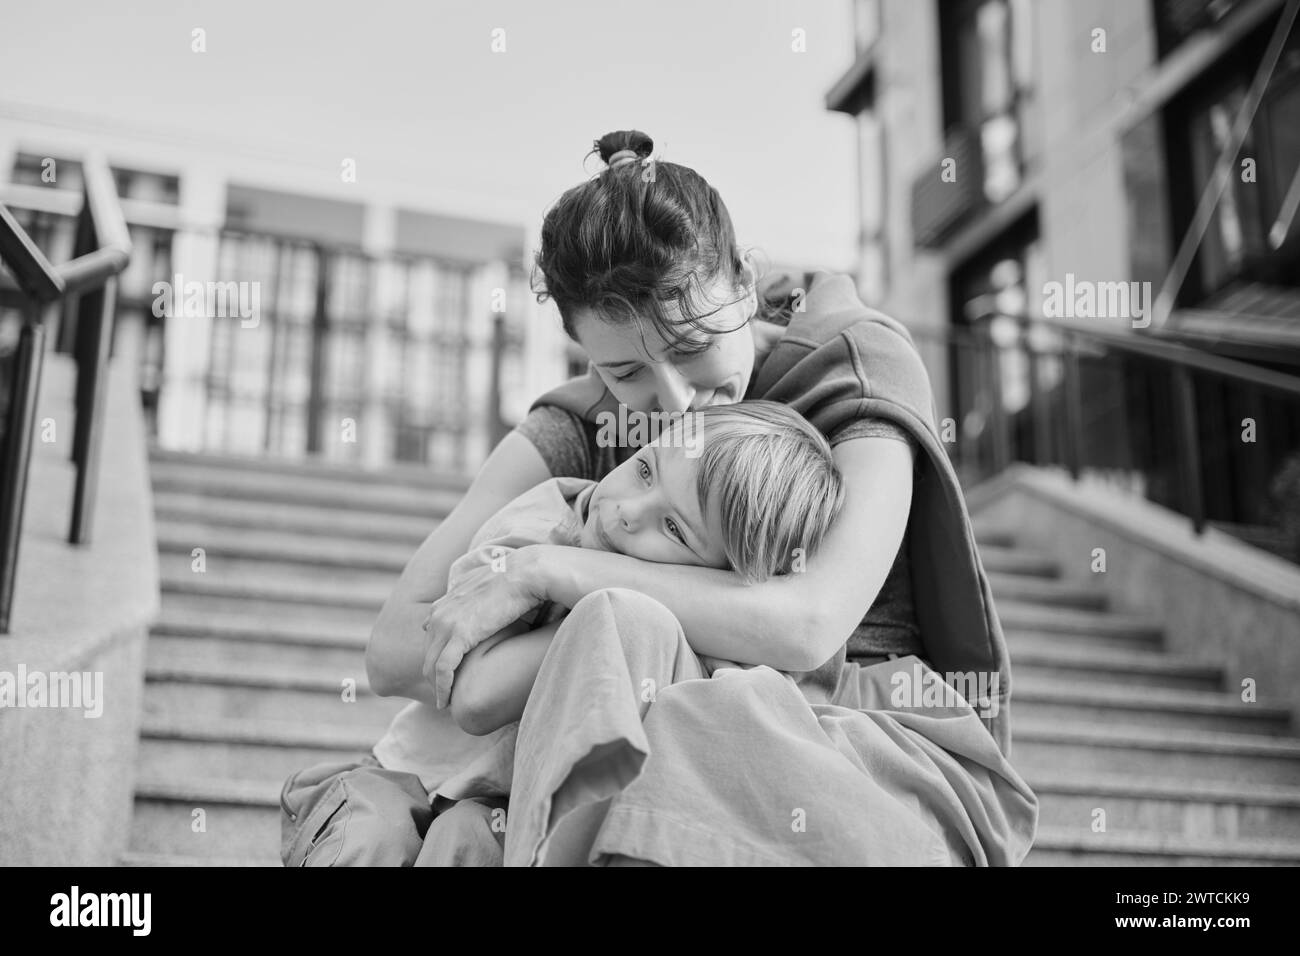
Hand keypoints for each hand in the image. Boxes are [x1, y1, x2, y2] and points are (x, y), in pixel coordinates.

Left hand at [422, 545, 546, 708]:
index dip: (437, 656)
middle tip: (444, 694)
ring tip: (444, 703)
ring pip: (432, 665)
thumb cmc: (516, 580)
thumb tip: (489, 609)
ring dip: (436, 687)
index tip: (447, 672)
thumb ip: (478, 599)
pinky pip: (443, 669)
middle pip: (428, 653)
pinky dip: (442, 688)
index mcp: (445, 602)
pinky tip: (446, 702)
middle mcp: (440, 613)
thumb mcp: (489, 588)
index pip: (431, 636)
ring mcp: (447, 623)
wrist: (525, 573)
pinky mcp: (459, 635)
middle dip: (433, 676)